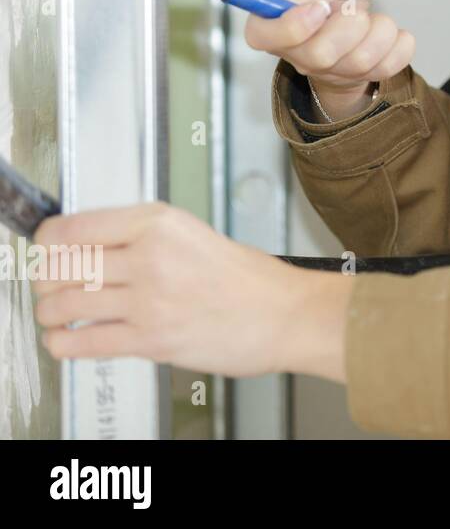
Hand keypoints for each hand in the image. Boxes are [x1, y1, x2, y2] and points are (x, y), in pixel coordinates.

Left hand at [31, 202, 351, 381]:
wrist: (287, 315)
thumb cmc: (252, 280)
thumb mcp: (194, 236)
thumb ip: (145, 239)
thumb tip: (92, 248)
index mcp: (159, 223)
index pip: (73, 227)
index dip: (47, 241)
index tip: (45, 247)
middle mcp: (149, 257)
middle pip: (61, 267)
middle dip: (46, 280)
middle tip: (49, 285)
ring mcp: (148, 300)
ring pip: (64, 305)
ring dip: (51, 313)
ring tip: (57, 314)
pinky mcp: (151, 339)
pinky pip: (83, 342)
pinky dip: (63, 343)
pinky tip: (67, 340)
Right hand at [244, 0, 415, 109]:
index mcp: (272, 12)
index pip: (263, 36)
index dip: (293, 26)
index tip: (321, 6)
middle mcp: (293, 47)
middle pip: (320, 55)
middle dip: (350, 24)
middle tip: (353, 4)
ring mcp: (324, 68)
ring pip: (358, 63)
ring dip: (379, 29)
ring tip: (370, 13)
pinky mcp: (354, 77)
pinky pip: (385, 69)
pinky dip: (400, 44)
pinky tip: (391, 30)